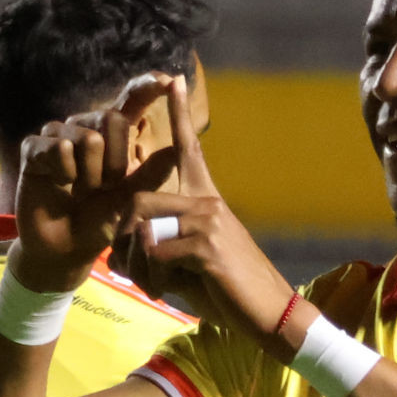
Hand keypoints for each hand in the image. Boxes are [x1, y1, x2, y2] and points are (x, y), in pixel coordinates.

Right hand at [9, 83, 178, 291]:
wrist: (69, 246)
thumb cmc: (103, 219)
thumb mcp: (133, 198)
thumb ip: (152, 174)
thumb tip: (177, 150)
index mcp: (112, 135)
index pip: (130, 101)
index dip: (147, 87)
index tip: (168, 80)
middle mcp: (84, 127)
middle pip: (112, 119)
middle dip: (117, 159)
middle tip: (106, 185)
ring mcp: (57, 135)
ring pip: (87, 137)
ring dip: (91, 173)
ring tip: (83, 189)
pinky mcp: (33, 148)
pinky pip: (58, 147)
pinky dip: (66, 172)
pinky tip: (62, 185)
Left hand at [117, 75, 302, 350]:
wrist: (272, 315)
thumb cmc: (229, 292)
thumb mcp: (188, 266)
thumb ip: (158, 248)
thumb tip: (125, 249)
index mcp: (207, 202)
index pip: (190, 150)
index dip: (178, 115)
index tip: (172, 81)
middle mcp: (208, 203)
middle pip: (138, 203)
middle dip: (124, 242)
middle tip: (137, 273)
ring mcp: (209, 221)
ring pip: (143, 230)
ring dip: (139, 266)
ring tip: (157, 287)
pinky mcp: (207, 245)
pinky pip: (156, 253)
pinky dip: (155, 278)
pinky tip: (173, 291)